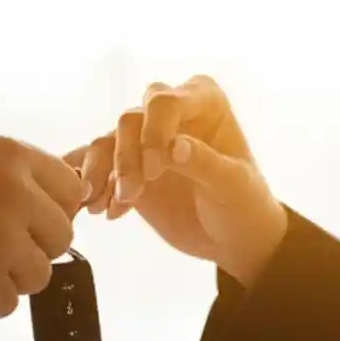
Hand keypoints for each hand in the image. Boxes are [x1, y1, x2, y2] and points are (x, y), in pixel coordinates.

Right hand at [0, 135, 85, 319]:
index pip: (69, 188)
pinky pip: (6, 304)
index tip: (36, 222)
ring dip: (7, 278)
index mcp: (10, 158)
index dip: (52, 209)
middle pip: (60, 236)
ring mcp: (4, 243)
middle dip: (32, 247)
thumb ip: (3, 172)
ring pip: (37, 275)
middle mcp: (17, 197)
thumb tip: (43, 193)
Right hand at [73, 76, 287, 287]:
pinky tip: (106, 212)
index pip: (165, 103)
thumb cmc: (243, 204)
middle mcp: (170, 112)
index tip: (154, 171)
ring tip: (100, 207)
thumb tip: (174, 146)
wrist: (231, 238)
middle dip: (125, 156)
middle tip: (131, 194)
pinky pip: (100, 168)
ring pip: (108, 141)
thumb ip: (205, 163)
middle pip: (130, 120)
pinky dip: (96, 188)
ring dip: (101, 173)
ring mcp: (146, 139)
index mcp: (203, 101)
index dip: (152, 133)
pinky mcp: (129, 167)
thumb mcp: (233, 185)